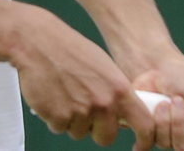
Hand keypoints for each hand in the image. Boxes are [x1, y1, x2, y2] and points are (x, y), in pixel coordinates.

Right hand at [11, 5, 154, 146]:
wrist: (39, 43)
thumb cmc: (71, 50)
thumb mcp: (106, 68)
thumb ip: (116, 93)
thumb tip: (123, 114)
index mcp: (119, 89)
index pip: (144, 124)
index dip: (145, 139)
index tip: (141, 145)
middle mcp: (103, 103)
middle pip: (106, 138)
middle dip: (97, 130)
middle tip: (87, 112)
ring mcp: (80, 112)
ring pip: (79, 133)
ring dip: (73, 121)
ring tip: (66, 95)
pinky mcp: (58, 117)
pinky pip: (59, 128)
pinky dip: (55, 117)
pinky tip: (54, 96)